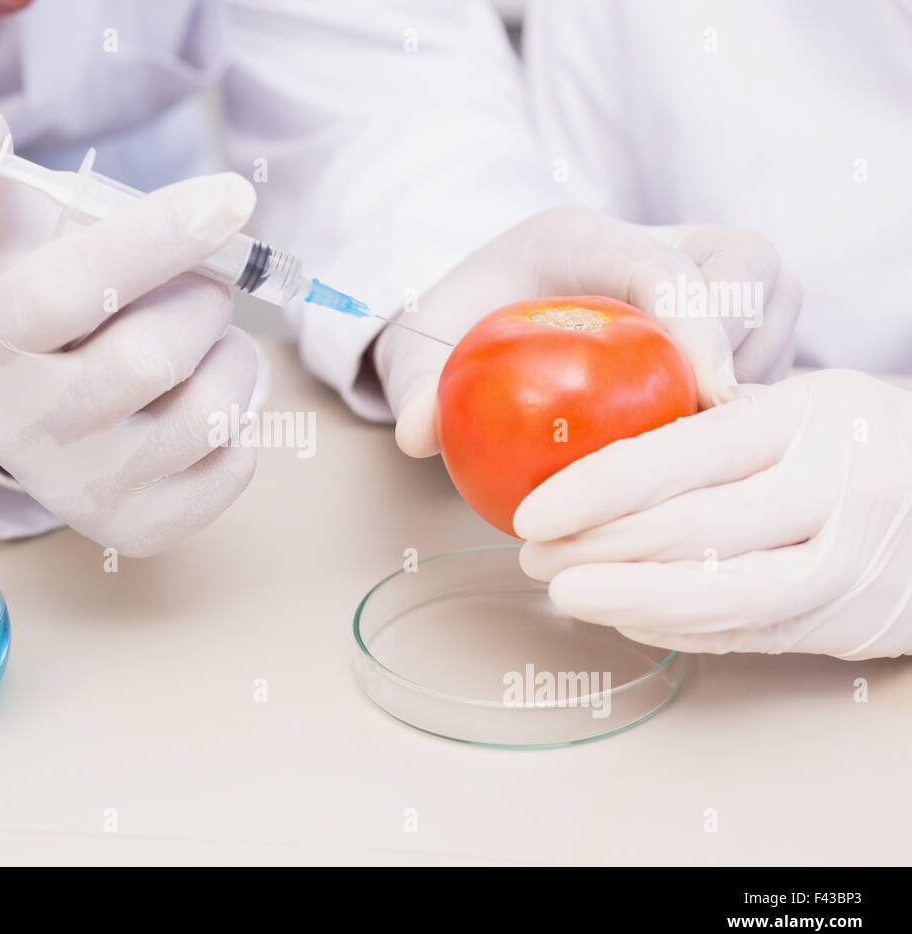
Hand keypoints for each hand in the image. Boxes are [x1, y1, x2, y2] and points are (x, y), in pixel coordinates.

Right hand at [0, 96, 259, 555]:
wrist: (23, 410)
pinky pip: (230, 472)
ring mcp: (76, 488)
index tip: (231, 196)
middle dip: (202, 303)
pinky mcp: (131, 528)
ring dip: (233, 361)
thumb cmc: (21, 310)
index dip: (155, 239)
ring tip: (206, 342)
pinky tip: (202, 401)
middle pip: (151, 360)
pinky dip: (241, 428)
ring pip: (206, 417)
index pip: (71, 292)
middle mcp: (20, 428)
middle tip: (204, 286)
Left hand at [376, 206, 801, 455]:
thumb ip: (416, 387)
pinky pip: (775, 330)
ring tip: (709, 439)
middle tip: (705, 429)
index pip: (658, 264)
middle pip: (745, 261)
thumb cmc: (457, 328)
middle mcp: (651, 235)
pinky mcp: (723, 298)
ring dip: (759, 366)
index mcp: (577, 236)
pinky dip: (758, 381)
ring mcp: (696, 262)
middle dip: (742, 342)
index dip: (695, 323)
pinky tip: (714, 439)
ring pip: (776, 293)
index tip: (708, 397)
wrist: (485, 306)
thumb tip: (419, 434)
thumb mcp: (422, 352)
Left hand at [516, 369, 911, 658]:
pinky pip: (745, 631)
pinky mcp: (850, 617)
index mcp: (809, 414)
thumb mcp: (802, 401)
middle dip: (594, 549)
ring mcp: (850, 560)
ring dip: (624, 600)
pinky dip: (674, 627)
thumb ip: (714, 420)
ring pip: (718, 595)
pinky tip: (624, 614)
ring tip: (564, 591)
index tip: (531, 511)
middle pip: (689, 531)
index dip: (593, 490)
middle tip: (533, 554)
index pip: (679, 457)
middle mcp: (837, 485)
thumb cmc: (858, 440)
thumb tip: (592, 439)